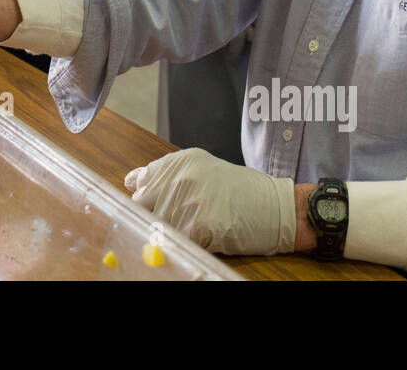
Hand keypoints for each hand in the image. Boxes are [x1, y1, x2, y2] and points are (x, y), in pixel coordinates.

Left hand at [124, 148, 296, 255]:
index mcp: (178, 162)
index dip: (144, 201)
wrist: (275, 207)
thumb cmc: (240, 190)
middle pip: (142, 206)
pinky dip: (185, 244)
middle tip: (174, 223)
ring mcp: (187, 202)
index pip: (140, 184)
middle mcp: (179, 178)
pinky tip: (203, 237)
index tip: (148, 209)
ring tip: (194, 228)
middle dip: (151, 217)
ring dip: (170, 232)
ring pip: (157, 226)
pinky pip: (176, 242)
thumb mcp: (200, 169)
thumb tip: (132, 181)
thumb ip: (165, 174)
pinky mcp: (197, 226)